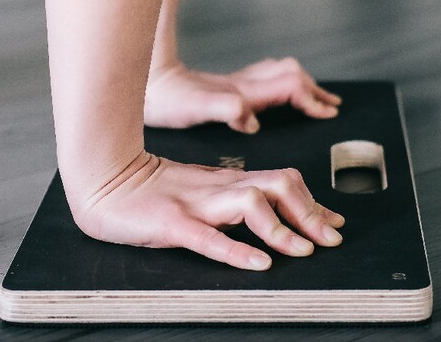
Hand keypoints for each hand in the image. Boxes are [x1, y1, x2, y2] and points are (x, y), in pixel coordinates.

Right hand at [71, 152, 344, 269]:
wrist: (104, 178)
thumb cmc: (151, 189)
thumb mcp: (200, 190)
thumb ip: (233, 198)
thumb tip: (268, 212)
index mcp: (226, 181)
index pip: (283, 182)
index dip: (314, 203)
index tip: (336, 223)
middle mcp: (218, 188)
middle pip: (279, 185)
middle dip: (311, 212)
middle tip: (332, 240)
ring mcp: (196, 205)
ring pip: (250, 205)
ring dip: (282, 229)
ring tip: (303, 251)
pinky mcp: (172, 223)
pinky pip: (209, 237)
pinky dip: (237, 250)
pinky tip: (259, 264)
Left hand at [144, 58, 341, 132]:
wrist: (149, 85)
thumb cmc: (170, 101)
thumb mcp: (196, 109)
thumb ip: (227, 109)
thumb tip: (252, 120)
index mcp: (243, 92)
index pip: (290, 87)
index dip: (312, 100)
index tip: (328, 114)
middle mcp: (244, 84)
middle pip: (291, 74)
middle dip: (315, 89)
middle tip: (331, 107)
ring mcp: (236, 83)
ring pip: (280, 73)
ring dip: (303, 84)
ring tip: (316, 99)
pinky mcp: (228, 87)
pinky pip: (266, 80)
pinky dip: (284, 85)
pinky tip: (278, 97)